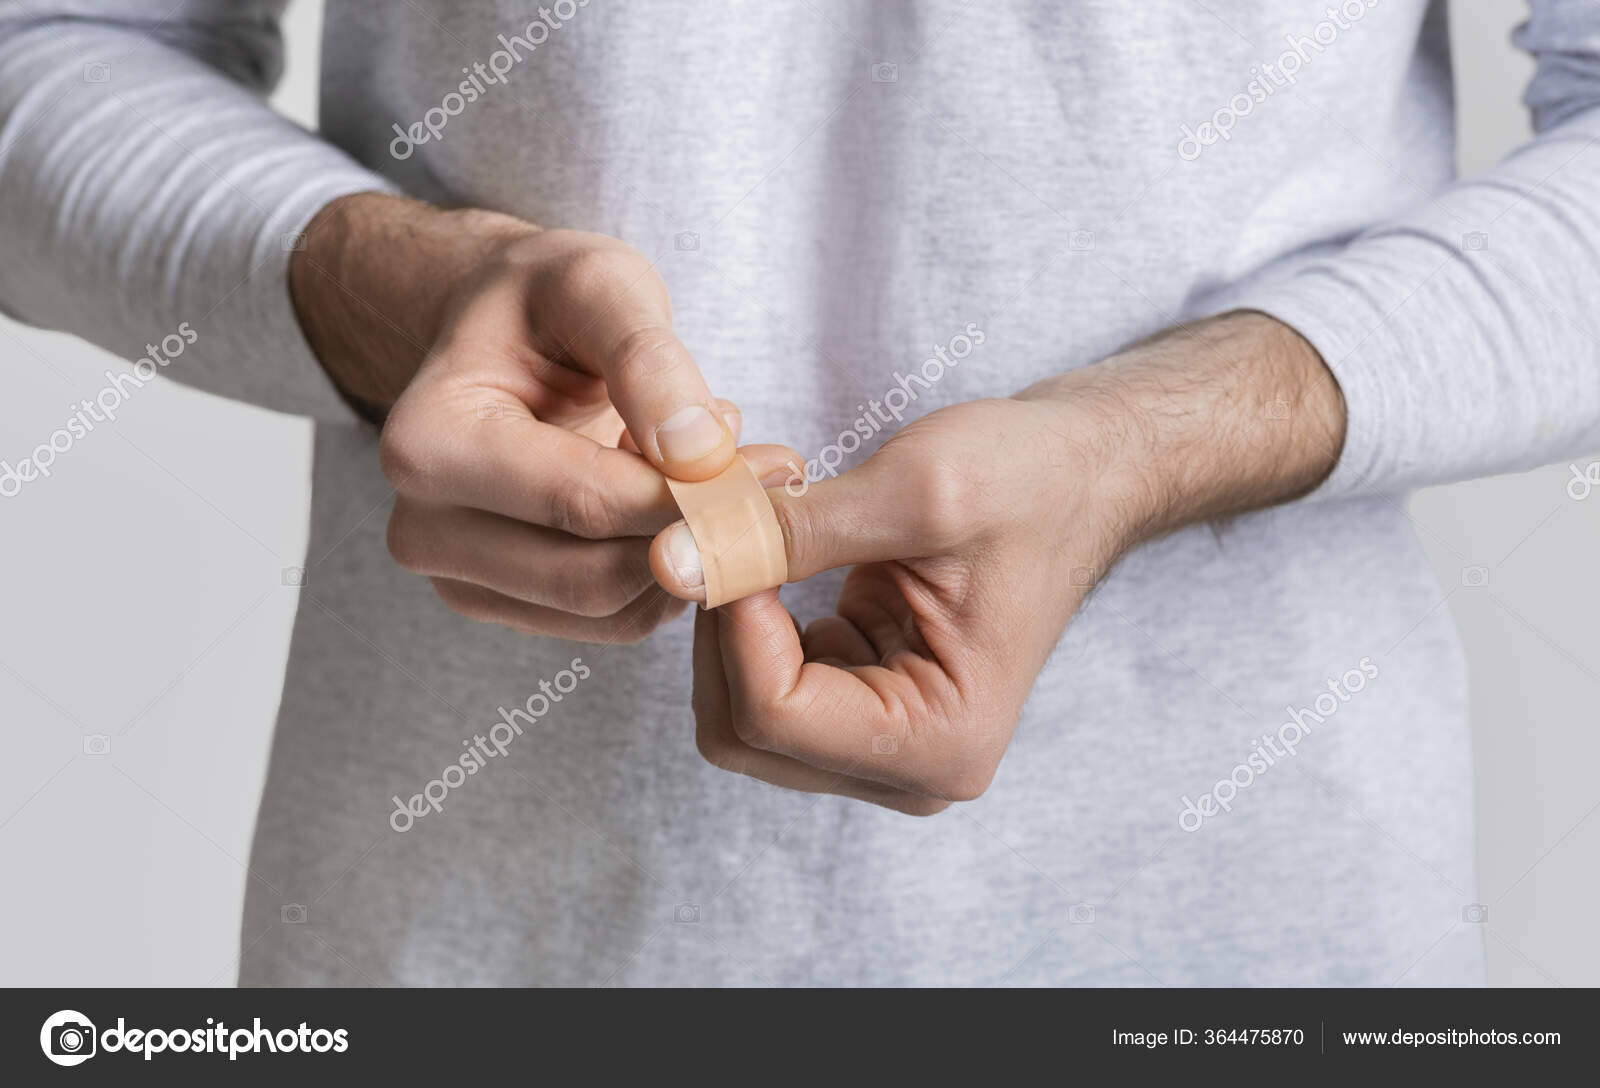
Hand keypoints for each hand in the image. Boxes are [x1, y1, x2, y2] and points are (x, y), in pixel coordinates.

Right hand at [290, 193, 738, 641]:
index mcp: (428, 442)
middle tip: (768, 474)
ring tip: (707, 467)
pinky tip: (673, 503)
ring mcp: (459, 578)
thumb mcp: (600, 285)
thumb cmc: (545, 301)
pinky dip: (667, 573)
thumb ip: (649, 361)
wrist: (501, 334)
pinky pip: (614, 622)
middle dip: (697, 532)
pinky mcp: (504, 605)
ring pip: (611, 611)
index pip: (582, 503)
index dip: (691, 495)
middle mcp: (424, 527)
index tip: (775, 465)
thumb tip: (699, 455)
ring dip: (686, 551)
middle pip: (594, 576)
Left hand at [652, 312, 1345, 811]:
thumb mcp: (914, 491)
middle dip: (720, 627)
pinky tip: (776, 556)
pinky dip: (747, 620)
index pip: (774, 716)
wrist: (1080, 475)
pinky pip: (759, 687)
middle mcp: (911, 769)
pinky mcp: (858, 711)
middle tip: (733, 526)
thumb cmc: (1027, 481)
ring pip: (737, 715)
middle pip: (741, 733)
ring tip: (761, 532)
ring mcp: (881, 747)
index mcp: (943, 741)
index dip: (730, 620)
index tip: (729, 527)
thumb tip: (673, 559)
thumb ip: (788, 533)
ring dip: (728, 622)